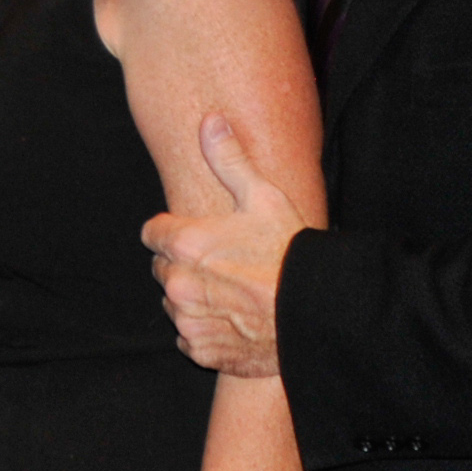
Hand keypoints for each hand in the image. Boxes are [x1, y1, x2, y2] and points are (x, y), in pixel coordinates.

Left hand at [144, 115, 298, 379]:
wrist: (319, 313)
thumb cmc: (291, 253)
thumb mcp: (264, 198)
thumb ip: (229, 159)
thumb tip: (210, 120)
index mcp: (185, 245)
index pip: (152, 233)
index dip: (173, 232)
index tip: (197, 235)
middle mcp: (178, 285)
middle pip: (162, 269)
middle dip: (183, 265)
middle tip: (223, 264)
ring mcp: (189, 321)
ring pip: (175, 305)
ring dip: (194, 299)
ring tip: (234, 293)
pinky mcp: (202, 350)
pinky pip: (189, 338)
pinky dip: (206, 331)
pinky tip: (235, 320)